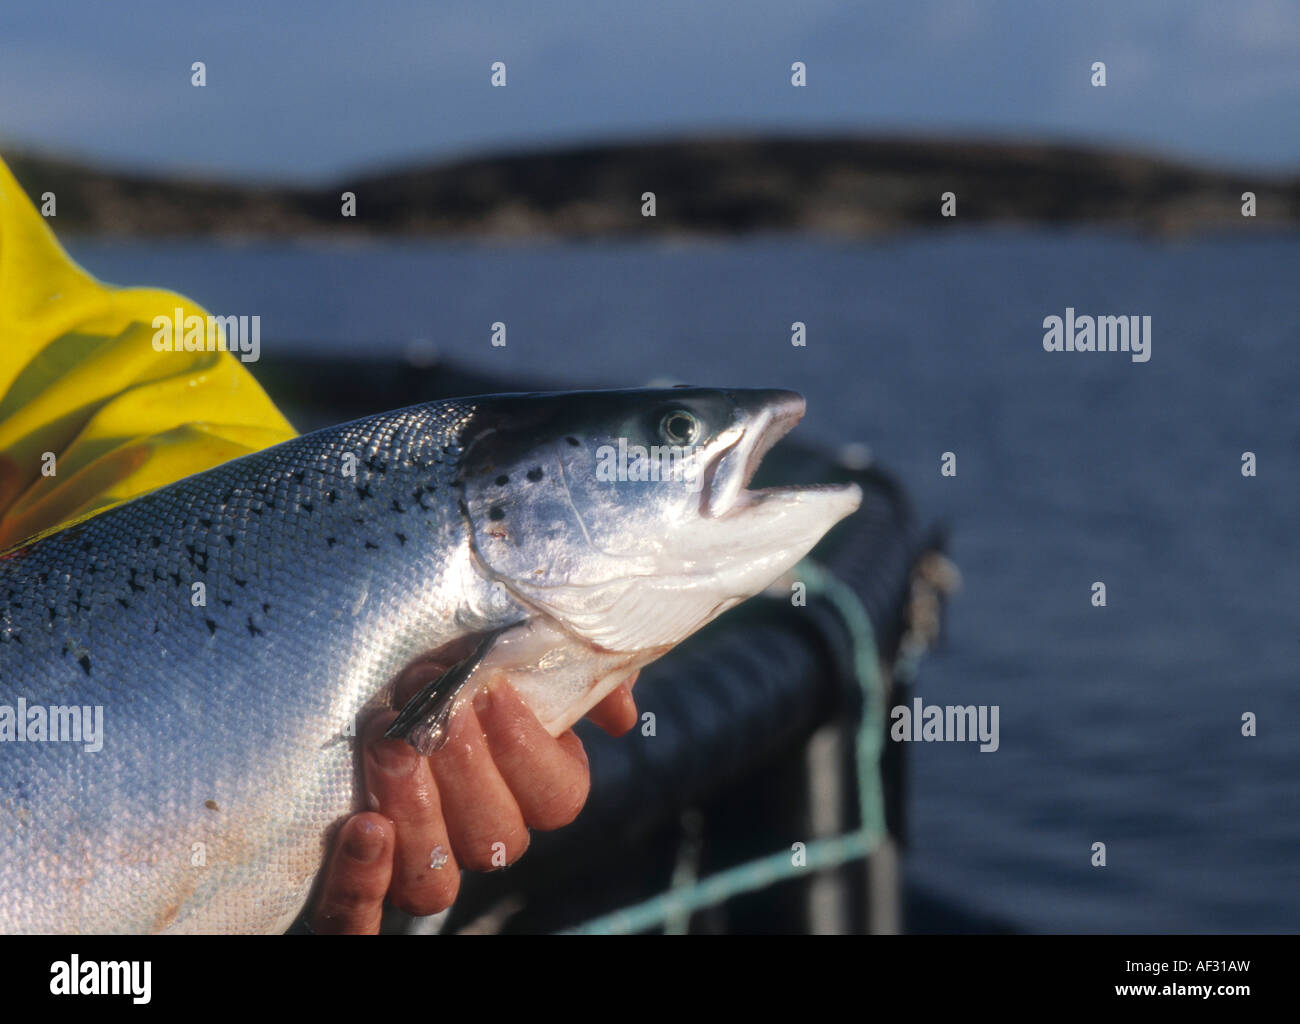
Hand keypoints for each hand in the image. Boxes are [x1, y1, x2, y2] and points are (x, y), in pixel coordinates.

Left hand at [308, 675, 638, 933]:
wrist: (362, 672)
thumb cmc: (446, 664)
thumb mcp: (507, 643)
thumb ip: (571, 672)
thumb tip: (620, 718)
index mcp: (532, 788)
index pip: (558, 800)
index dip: (526, 750)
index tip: (492, 691)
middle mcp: (484, 834)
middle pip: (495, 837)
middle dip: (465, 768)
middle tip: (436, 712)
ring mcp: (423, 864)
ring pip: (435, 884)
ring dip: (415, 813)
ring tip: (391, 746)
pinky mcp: (360, 885)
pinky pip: (358, 917)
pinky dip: (361, 882)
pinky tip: (362, 825)